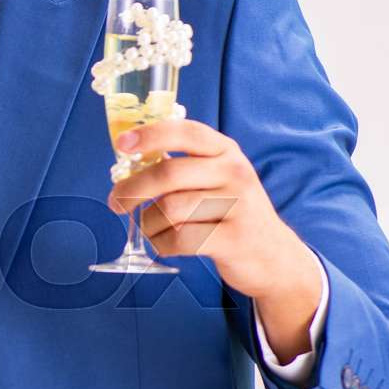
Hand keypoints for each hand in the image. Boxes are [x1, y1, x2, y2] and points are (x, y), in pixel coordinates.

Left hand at [109, 117, 321, 355]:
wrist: (272, 256)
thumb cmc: (229, 213)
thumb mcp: (215, 179)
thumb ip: (180, 168)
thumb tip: (126, 166)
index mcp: (225, 151)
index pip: (185, 132)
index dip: (149, 136)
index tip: (121, 145)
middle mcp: (234, 172)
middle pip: (168, 174)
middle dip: (131, 189)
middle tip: (115, 202)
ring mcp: (237, 205)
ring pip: (168, 210)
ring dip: (147, 223)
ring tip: (150, 228)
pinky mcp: (233, 238)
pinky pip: (178, 239)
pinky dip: (161, 244)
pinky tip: (165, 243)